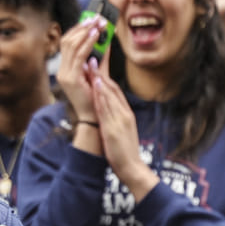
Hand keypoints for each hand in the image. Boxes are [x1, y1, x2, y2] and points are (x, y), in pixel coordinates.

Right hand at [56, 16, 111, 123]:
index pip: (67, 43)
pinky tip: (97, 36)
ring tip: (98, 24)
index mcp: (66, 69)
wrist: (93, 117)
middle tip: (97, 18)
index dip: (78, 30)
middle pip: (67, 41)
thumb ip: (101, 58)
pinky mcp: (71, 78)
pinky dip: (88, 43)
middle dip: (82, 27)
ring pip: (71, 45)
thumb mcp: (97, 73)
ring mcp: (65, 75)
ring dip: (86, 32)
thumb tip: (107, 41)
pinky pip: (79, 55)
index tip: (91, 20)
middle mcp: (62, 71)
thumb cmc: (95, 97)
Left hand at [88, 62, 158, 199]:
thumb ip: (116, 122)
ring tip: (91, 63)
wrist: (133, 168)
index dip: (106, 78)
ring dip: (99, 78)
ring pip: (109, 94)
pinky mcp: (114, 127)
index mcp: (126, 115)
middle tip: (93, 56)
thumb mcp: (122, 133)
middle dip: (102, 72)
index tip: (98, 66)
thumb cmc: (126, 153)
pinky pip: (107, 107)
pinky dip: (101, 94)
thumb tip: (108, 115)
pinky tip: (96, 84)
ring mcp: (120, 119)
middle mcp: (124, 114)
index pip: (116, 92)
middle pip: (113, 89)